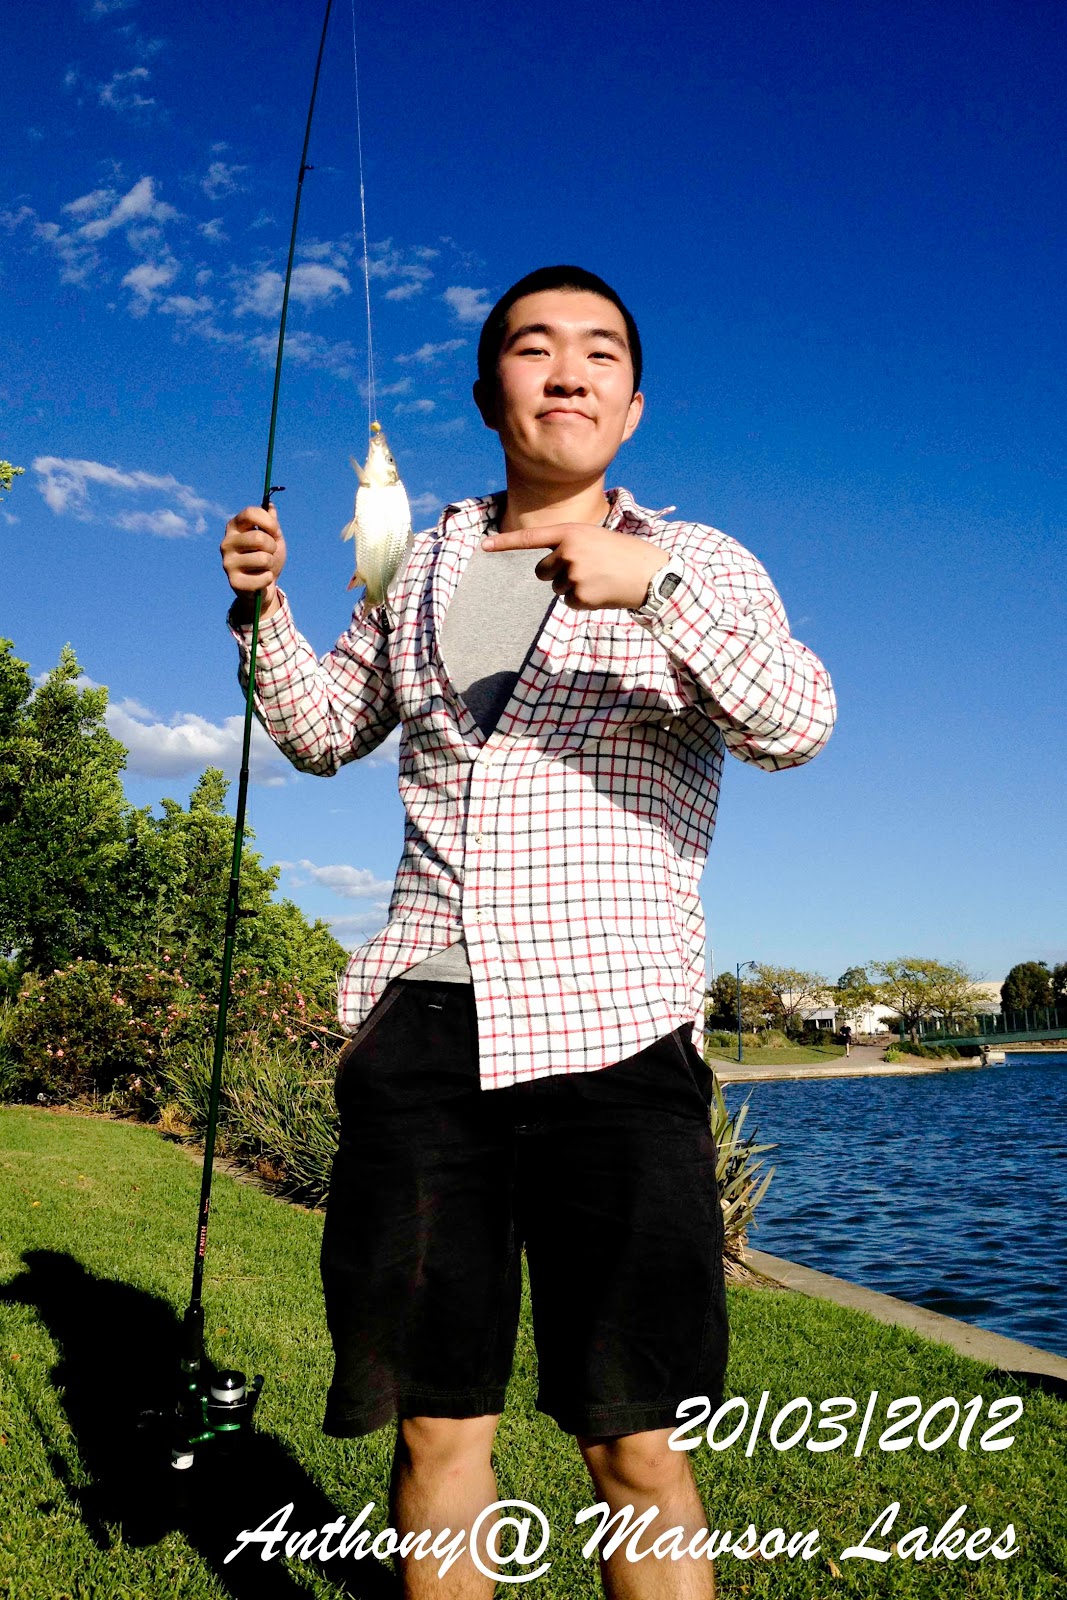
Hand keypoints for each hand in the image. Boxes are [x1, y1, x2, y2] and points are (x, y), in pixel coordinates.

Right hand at [221, 503, 286, 620]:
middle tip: (269, 553)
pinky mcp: (233, 581)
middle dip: (272, 546)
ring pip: (263, 558)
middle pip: (259, 538)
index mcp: (234, 527)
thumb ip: (271, 523)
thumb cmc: (267, 558)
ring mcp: (227, 562)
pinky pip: (263, 577)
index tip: (275, 531)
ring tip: (264, 567)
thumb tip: (270, 506)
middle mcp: (226, 543)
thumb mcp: (273, 538)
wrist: (264, 586)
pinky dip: (268, 578)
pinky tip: (260, 579)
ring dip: (270, 563)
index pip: (250, 513)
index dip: (268, 522)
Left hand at [480, 522, 670, 609]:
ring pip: (556, 588)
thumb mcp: (594, 538)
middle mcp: (568, 551)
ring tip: (598, 579)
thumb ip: (568, 545)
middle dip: (557, 574)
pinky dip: (583, 601)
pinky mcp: (580, 596)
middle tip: (586, 570)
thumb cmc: (622, 554)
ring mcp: (573, 574)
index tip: (483, 546)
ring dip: (573, 588)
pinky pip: (569, 603)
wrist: (651, 573)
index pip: (531, 537)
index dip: (505, 542)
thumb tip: (546, 570)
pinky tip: (601, 592)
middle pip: (542, 571)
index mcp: (571, 533)